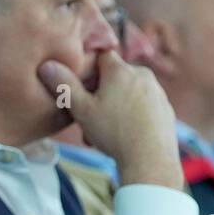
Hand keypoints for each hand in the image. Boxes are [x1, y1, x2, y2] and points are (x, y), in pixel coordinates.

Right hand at [38, 51, 181, 188]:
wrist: (150, 159)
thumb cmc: (114, 133)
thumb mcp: (82, 110)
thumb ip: (65, 86)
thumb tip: (47, 65)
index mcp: (120, 70)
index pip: (102, 55)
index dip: (89, 69)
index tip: (83, 86)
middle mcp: (142, 74)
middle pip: (115, 76)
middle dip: (101, 92)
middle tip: (90, 118)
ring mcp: (157, 91)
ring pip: (129, 91)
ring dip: (116, 105)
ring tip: (106, 132)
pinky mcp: (165, 107)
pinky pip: (144, 104)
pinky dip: (133, 114)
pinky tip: (125, 134)